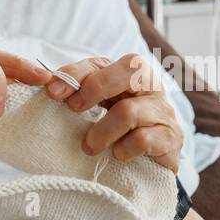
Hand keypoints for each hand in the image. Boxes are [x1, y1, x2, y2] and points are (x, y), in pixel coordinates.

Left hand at [44, 53, 183, 172]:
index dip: (76, 74)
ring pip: (129, 112)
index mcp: (132, 72)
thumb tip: (48, 83)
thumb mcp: (102, 103)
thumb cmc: (122, 126)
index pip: (103, 63)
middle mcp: (152, 86)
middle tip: (73, 110)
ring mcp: (164, 111)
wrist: (156, 156)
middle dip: (95, 89)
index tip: (53, 93)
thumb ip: (81, 90)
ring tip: (89, 146)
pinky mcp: (171, 138)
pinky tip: (117, 154)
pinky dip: (123, 149)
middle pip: (129, 71)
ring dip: (102, 132)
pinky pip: (142, 140)